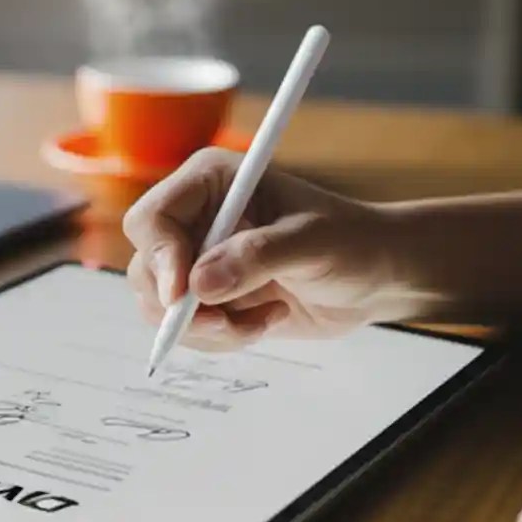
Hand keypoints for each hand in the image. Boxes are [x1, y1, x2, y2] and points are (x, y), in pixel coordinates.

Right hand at [123, 148, 414, 350]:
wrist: (376, 276)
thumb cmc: (353, 242)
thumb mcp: (312, 242)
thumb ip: (256, 257)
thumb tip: (200, 286)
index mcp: (210, 183)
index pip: (152, 219)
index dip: (160, 258)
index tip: (184, 297)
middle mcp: (194, 218)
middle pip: (146, 267)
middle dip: (182, 306)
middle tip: (228, 322)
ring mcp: (197, 260)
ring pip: (159, 306)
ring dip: (207, 328)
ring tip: (261, 319)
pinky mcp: (207, 297)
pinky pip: (185, 329)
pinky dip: (221, 338)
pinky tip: (264, 321)